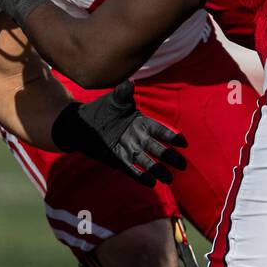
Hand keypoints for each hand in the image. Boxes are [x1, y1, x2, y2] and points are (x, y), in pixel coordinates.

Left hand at [53, 81, 187, 185]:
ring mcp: (130, 150)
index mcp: (142, 123)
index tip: (183, 143)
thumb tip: (130, 83)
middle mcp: (139, 138)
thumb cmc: (102, 109)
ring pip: (148, 162)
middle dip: (170, 157)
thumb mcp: (115, 99)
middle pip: (158, 149)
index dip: (172, 137)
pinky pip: (132, 169)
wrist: (83, 124)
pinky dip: (141, 176)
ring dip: (159, 170)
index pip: (161, 130)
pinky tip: (150, 183)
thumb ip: (124, 93)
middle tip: (182, 166)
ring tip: (169, 179)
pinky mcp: (119, 160)